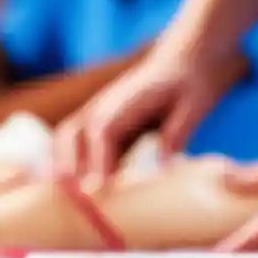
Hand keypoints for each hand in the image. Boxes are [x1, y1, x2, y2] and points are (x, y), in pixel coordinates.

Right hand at [53, 47, 247, 186]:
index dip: (96, 161)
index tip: (96, 190)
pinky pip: (78, 143)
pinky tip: (76, 191)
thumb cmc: (192, 81)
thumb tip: (162, 166)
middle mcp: (106, 104)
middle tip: (75, 200)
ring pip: (68, 138)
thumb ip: (177, 132)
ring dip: (62, 165)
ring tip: (66, 200)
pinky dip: (71, 163)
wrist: (187, 57)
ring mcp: (101, 110)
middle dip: (67, 166)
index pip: (102, 132)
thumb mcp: (194, 105)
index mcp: (127, 99)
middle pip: (71, 134)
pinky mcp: (105, 121)